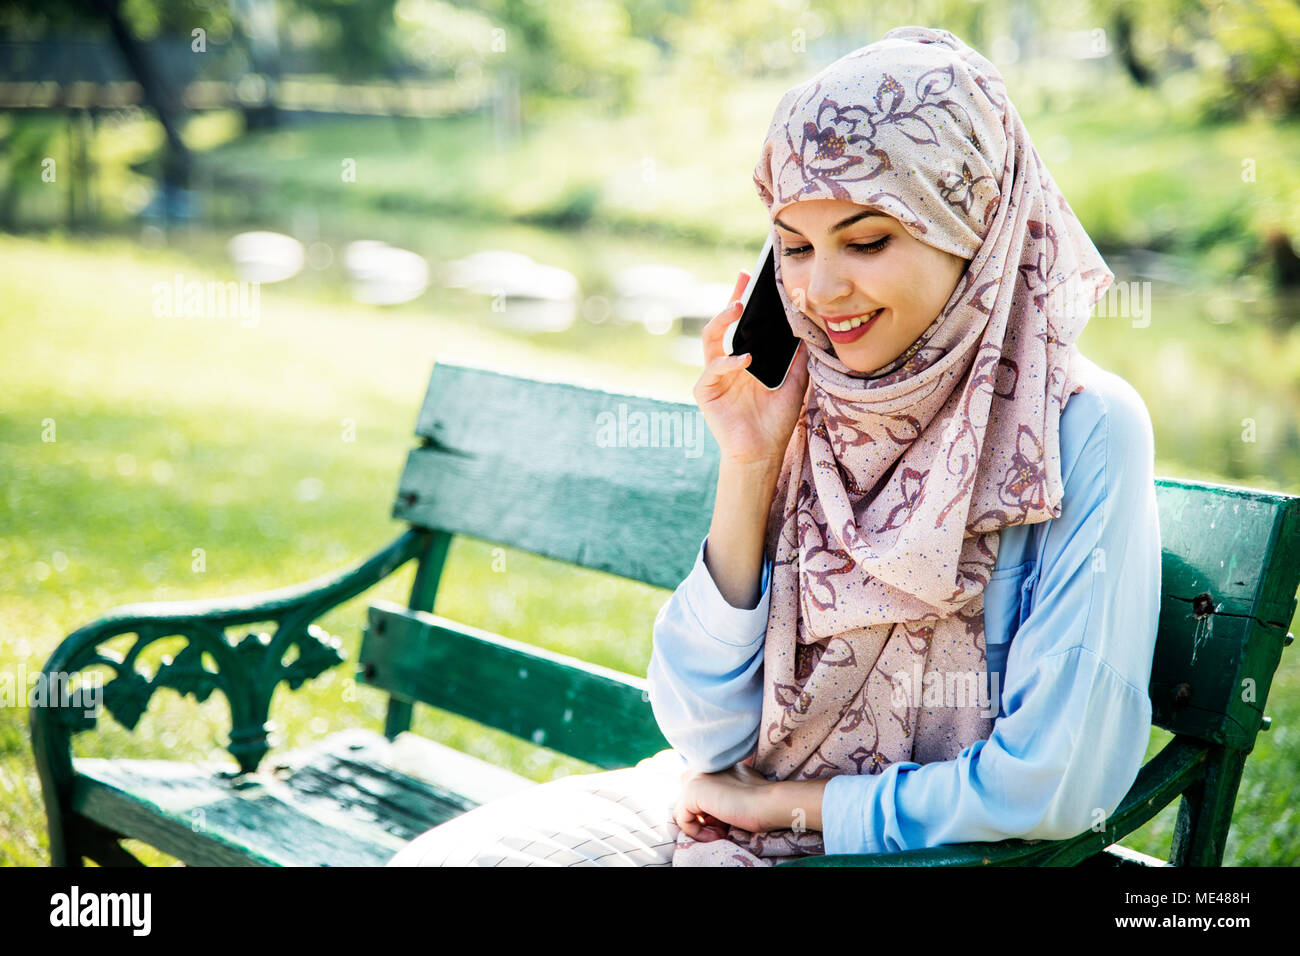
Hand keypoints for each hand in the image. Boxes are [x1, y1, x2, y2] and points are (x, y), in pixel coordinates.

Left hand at [674, 763, 782, 840]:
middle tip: (722, 830)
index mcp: (712, 765)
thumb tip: (707, 813)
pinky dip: (697, 833)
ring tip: (720, 833)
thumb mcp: (735, 793)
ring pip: (683, 811)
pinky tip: (716, 834)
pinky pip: (683, 820)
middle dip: (701, 820)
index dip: (708, 815)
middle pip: (687, 802)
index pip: (697, 795)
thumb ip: (719, 795)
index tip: (724, 825)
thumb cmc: (759, 801)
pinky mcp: (691, 791)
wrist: (769, 801)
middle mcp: (700, 766)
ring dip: (700, 828)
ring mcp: (694, 777)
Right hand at [694, 270, 809, 468]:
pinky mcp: (705, 392)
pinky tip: (746, 360)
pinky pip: (712, 370)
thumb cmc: (775, 419)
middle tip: (742, 283)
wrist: (763, 452)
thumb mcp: (794, 381)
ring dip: (721, 321)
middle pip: (722, 324)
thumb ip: (797, 355)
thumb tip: (809, 324)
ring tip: (738, 308)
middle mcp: (726, 364)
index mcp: (743, 359)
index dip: (743, 300)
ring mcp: (713, 377)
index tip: (751, 278)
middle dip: (730, 300)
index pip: (741, 324)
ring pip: (709, 340)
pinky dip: (728, 362)